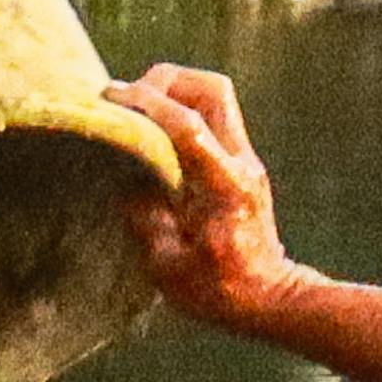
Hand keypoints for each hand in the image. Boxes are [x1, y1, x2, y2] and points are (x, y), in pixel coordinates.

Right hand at [110, 65, 300, 333]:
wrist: (271, 300)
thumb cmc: (220, 292)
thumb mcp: (168, 268)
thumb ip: (144, 219)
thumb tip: (126, 181)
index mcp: (225, 187)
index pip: (187, 124)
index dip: (146, 103)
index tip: (110, 98)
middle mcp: (242, 163)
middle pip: (212, 89)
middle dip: (165, 81)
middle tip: (128, 100)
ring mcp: (246, 160)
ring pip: (215, 95)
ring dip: (174, 92)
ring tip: (139, 112)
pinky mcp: (242, 164)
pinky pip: (212, 117)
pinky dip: (181, 112)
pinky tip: (155, 134)